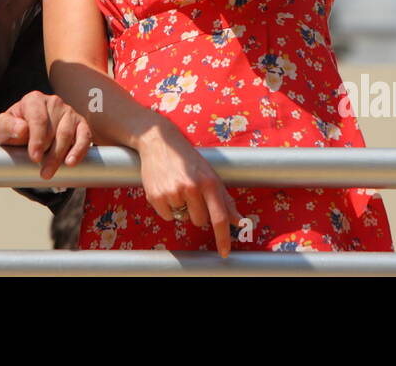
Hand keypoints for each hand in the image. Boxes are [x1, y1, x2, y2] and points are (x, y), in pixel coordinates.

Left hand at [0, 90, 92, 181]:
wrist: (26, 135)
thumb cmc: (14, 130)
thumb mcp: (2, 127)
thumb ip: (6, 126)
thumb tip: (22, 129)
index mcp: (34, 100)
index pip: (38, 119)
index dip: (37, 139)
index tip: (34, 157)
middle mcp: (53, 102)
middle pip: (54, 129)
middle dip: (49, 153)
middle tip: (43, 172)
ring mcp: (68, 112)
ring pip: (68, 134)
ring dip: (60, 156)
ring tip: (51, 172)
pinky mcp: (80, 124)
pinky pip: (84, 137)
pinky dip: (79, 150)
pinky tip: (71, 162)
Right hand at [135, 120, 242, 256]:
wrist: (159, 142)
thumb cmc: (188, 159)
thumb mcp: (210, 174)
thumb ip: (225, 199)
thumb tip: (239, 221)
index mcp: (209, 182)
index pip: (219, 217)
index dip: (223, 237)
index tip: (224, 253)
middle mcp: (191, 188)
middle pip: (199, 221)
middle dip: (196, 212)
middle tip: (190, 193)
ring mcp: (172, 192)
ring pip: (182, 218)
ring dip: (181, 208)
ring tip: (176, 187)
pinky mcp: (156, 196)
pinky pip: (167, 216)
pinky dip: (167, 207)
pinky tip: (166, 189)